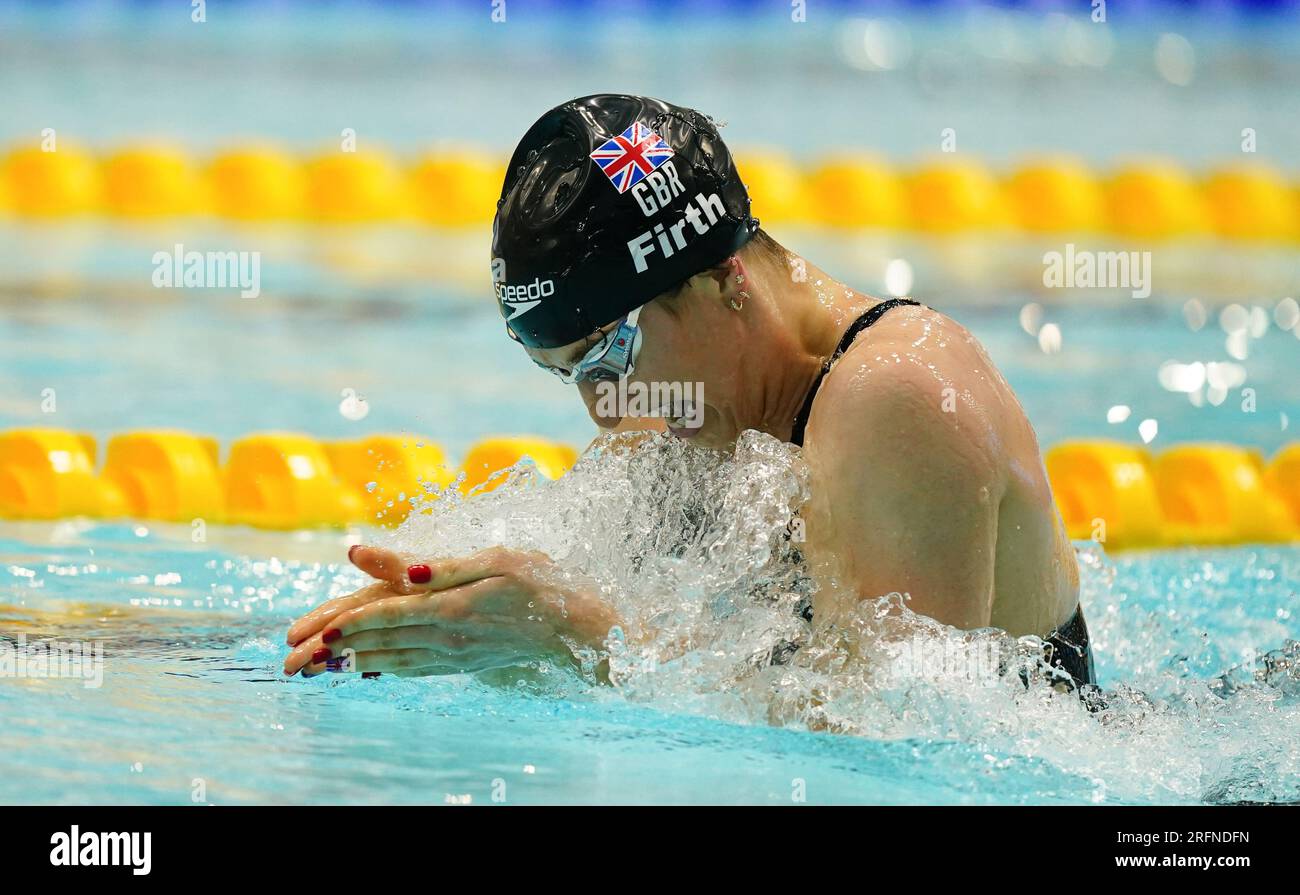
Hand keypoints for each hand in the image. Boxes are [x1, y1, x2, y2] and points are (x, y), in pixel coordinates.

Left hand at [283, 545, 621, 678]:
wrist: (580, 628)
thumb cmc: (543, 583)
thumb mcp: (493, 559)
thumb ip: (433, 564)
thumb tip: (376, 557)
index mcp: (451, 608)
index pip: (388, 614)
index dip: (349, 622)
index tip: (313, 632)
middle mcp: (447, 638)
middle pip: (379, 642)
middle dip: (333, 650)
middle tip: (290, 660)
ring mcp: (455, 655)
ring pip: (390, 660)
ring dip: (348, 663)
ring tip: (312, 669)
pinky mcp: (463, 662)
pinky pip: (413, 669)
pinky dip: (382, 669)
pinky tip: (365, 670)